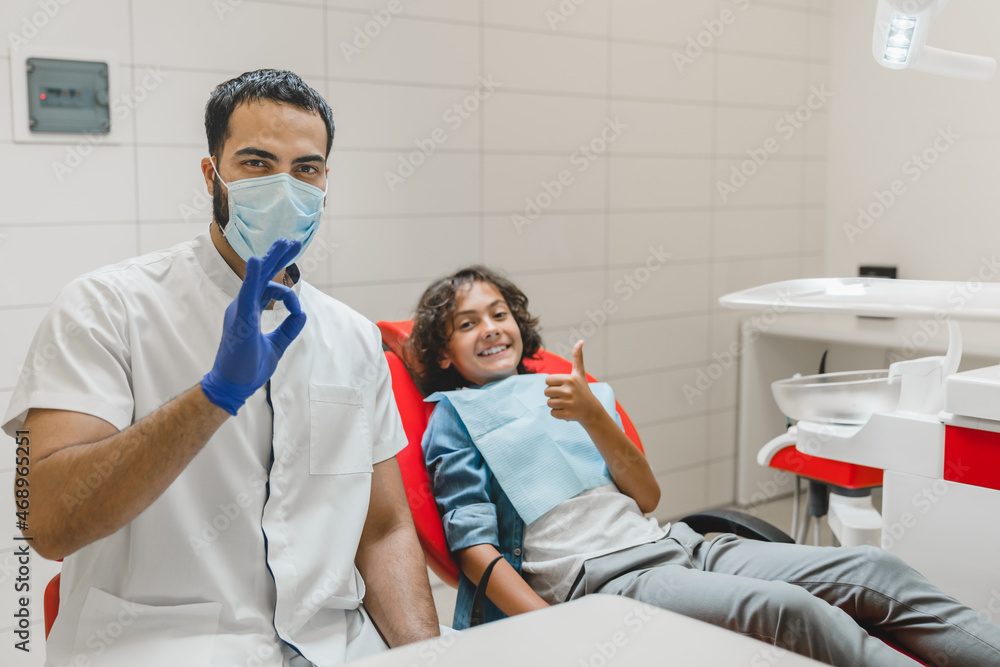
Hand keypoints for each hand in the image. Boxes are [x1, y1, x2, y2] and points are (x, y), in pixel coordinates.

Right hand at [201, 239, 306, 414]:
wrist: (233, 386)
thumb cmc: (249, 366)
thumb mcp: (277, 345)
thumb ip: (289, 329)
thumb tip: (302, 313)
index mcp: (249, 311)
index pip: (269, 288)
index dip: (288, 295)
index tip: (297, 309)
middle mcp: (242, 306)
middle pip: (262, 276)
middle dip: (277, 257)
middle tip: (292, 241)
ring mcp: (239, 311)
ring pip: (256, 279)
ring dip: (271, 259)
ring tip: (284, 243)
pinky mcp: (240, 319)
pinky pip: (247, 293)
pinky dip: (253, 276)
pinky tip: (257, 260)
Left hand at [544, 341, 601, 424]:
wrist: (592, 410)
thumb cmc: (583, 389)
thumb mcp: (579, 373)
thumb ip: (578, 357)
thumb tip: (581, 341)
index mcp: (569, 379)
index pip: (547, 381)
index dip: (553, 384)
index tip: (563, 386)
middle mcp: (568, 391)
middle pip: (546, 392)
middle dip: (553, 394)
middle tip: (565, 396)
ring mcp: (568, 403)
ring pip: (549, 403)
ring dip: (555, 404)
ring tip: (567, 403)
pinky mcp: (567, 415)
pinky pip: (552, 413)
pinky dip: (558, 413)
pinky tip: (567, 410)